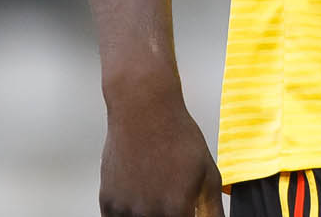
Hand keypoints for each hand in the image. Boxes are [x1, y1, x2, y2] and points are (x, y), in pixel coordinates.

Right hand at [98, 89, 223, 216]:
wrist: (144, 112)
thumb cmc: (177, 137)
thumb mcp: (209, 174)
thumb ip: (213, 210)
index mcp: (176, 210)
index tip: (190, 215)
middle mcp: (148, 214)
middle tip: (173, 201)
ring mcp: (124, 210)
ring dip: (150, 216)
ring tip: (158, 193)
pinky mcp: (107, 203)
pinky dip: (130, 215)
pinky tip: (142, 197)